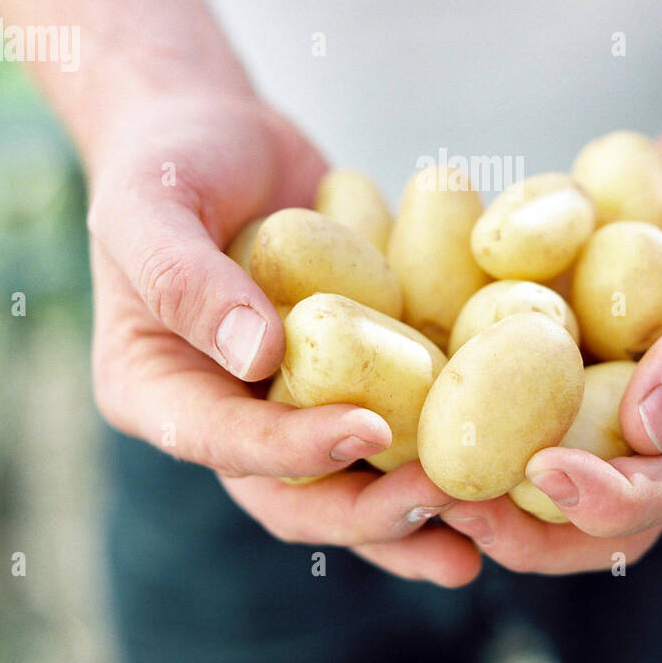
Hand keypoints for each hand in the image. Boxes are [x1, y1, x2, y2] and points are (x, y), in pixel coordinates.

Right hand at [87, 90, 480, 587]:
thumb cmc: (167, 159)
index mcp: (159, 394)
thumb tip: (260, 356)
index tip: (365, 431)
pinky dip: (444, 440)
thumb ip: (186, 279)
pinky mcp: (349, 376)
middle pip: (296, 495)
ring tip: (489, 532)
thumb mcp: (151, 207)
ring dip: (417, 510)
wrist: (219, 131)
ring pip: (354, 478)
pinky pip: (395, 414)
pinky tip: (510, 457)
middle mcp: (228, 414)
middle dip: (374, 514)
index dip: (292, 451)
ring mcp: (292, 400)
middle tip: (451, 512)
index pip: (223, 443)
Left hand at [441, 88, 661, 573]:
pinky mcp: (576, 349)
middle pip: (597, 506)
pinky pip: (520, 388)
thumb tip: (649, 429)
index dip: (607, 499)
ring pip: (547, 464)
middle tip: (451, 503)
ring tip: (411, 470)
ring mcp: (618, 387)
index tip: (542, 474)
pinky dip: (471, 402)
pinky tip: (410, 392)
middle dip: (524, 523)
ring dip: (485, 481)